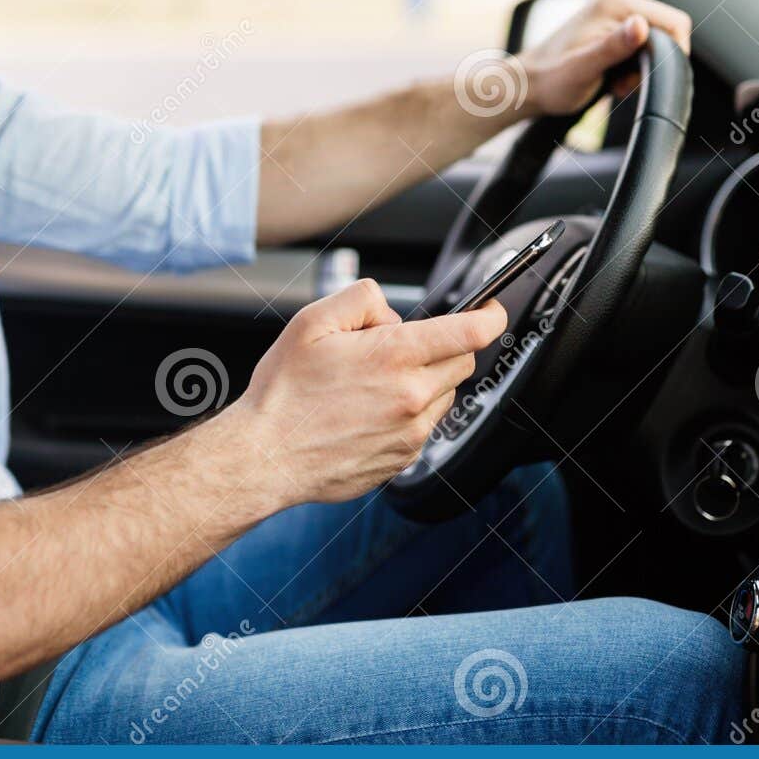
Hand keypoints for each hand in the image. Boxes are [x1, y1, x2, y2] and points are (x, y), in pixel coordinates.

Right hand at [227, 279, 506, 505]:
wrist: (266, 456)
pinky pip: (425, 426)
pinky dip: (410, 412)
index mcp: (394, 357)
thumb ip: (362, 299)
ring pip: (445, 394)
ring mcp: (410, 432)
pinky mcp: (403, 458)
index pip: (470, 332)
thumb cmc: (283, 391)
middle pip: (462, 362)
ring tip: (374, 383)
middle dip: (444, 347)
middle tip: (398, 347)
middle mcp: (411, 397)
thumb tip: (391, 311)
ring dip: (425, 381)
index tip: (492, 309)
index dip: (490, 315)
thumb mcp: (312, 321)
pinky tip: (369, 411)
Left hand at [521, 0, 693, 116]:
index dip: (672, 53)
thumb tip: (642, 26)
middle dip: (654, 62)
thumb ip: (614, 47)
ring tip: (616, 80)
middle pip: (667, 31)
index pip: (673, 22)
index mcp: (615, 1)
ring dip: (644, 66)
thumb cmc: (551, 79)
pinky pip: (645, 43)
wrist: (531, 84)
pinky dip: (636, 64)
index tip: (647, 77)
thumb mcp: (583, 68)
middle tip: (624, 82)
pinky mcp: (617, 24)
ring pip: (658, 40)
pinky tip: (615, 75)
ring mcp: (618, 10)